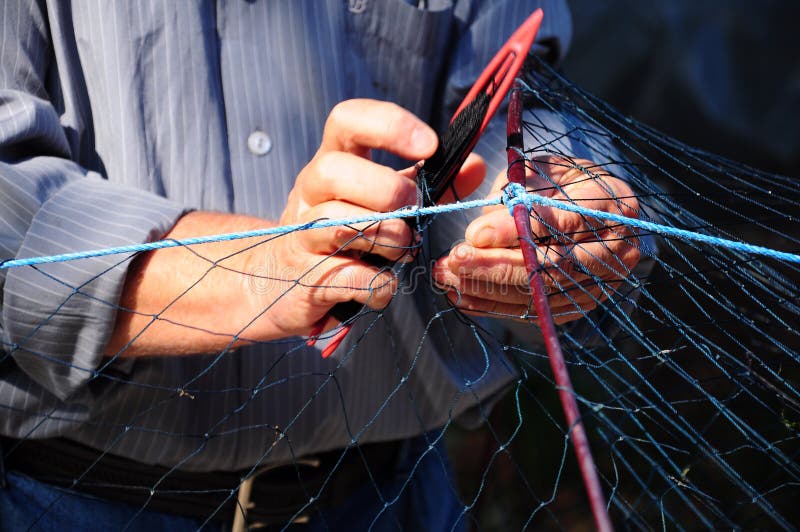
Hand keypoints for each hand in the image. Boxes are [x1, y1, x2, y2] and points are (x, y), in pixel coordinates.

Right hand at [250, 100, 485, 337]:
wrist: (279, 282)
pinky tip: (384, 285)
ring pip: (340, 224)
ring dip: (387, 240)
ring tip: (401, 250)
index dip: (390, 125)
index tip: (428, 145)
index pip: (347, 120)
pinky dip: (379, 285)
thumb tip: (474, 165)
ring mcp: (300, 235)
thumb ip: (425, 184)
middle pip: (335, 171)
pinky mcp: (304, 278)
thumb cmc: (342, 235)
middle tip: (411, 213)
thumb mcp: (380, 201)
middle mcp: (309, 192)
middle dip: (387, 193)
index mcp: (331, 161)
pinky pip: (348, 277)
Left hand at [431, 156, 640, 324]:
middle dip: (494, 267)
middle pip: (551, 268)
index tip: (473, 234)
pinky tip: (462, 295)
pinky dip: (494, 305)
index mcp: (609, 204)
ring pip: (538, 295)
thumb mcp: (545, 169)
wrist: (600, 211)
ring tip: (446, 277)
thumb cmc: (565, 184)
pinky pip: (533, 311)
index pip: (562, 221)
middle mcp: (614, 250)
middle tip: (451, 261)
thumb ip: (517, 192)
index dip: (515, 231)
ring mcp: (600, 284)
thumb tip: (479, 233)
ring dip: (486, 289)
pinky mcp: (579, 305)